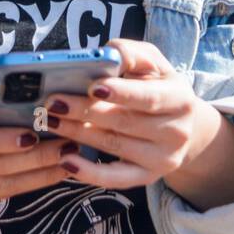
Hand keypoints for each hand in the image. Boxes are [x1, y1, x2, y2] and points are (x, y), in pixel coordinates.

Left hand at [38, 38, 209, 189]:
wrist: (182, 126)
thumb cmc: (158, 86)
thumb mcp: (153, 63)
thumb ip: (132, 54)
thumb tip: (108, 55)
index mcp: (180, 99)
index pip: (149, 97)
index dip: (121, 93)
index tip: (93, 87)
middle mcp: (176, 132)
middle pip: (124, 122)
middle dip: (85, 111)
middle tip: (54, 103)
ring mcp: (163, 158)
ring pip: (114, 145)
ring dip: (78, 134)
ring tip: (51, 121)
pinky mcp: (147, 177)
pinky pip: (116, 179)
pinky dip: (90, 173)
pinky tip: (66, 160)